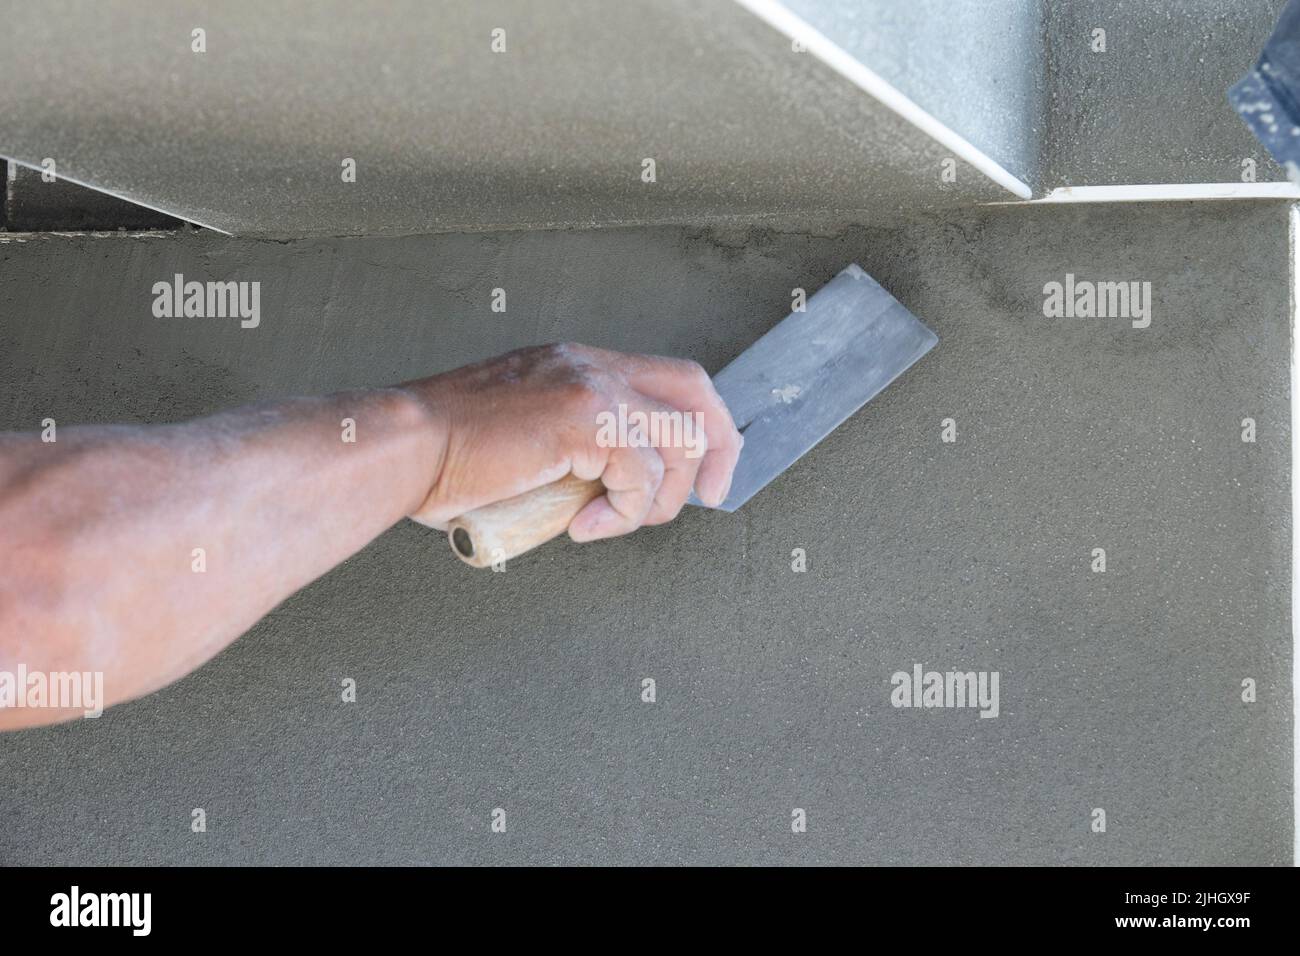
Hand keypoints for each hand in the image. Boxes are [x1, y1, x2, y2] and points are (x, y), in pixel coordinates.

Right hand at [402, 343, 742, 540]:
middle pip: (694, 395)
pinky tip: (583, 527)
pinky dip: (623, 514)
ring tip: (610, 522)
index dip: (702, 424)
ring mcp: (590, 388)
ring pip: (677, 443)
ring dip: (656, 499)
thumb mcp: (525, 439)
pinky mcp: (583, 420)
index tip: (706, 471)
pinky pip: (639, 474)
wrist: (402, 448)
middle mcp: (590, 367)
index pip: (671, 379)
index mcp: (578, 367)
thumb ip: (574, 450)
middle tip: (711, 496)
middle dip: (719, 450)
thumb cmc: (443, 454)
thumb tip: (607, 492)